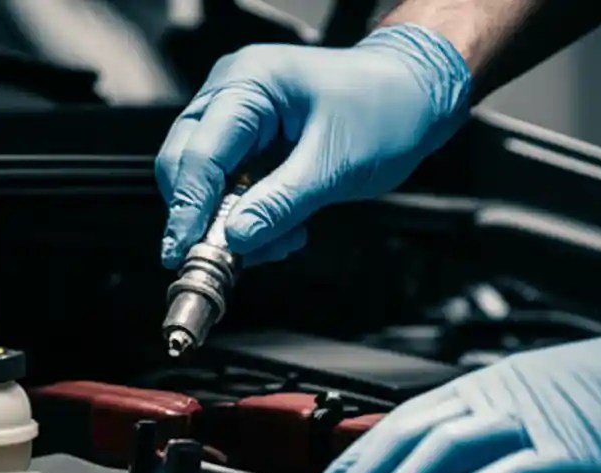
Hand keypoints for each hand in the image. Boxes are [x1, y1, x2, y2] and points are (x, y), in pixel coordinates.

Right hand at [156, 24, 471, 269]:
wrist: (416, 96)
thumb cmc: (386, 108)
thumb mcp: (334, 164)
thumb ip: (280, 203)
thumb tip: (236, 238)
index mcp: (249, 83)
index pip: (200, 153)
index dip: (188, 208)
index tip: (184, 251)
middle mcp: (234, 94)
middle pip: (186, 165)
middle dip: (205, 218)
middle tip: (224, 260)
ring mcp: (239, 117)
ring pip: (205, 182)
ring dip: (232, 223)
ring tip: (277, 242)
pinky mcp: (252, 141)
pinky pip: (231, 186)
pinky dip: (249, 217)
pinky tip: (281, 230)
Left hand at [309, 301, 600, 472]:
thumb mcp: (560, 399)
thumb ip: (509, 425)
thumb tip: (465, 464)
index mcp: (502, 384)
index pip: (408, 418)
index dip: (361, 456)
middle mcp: (511, 396)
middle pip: (411, 435)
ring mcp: (546, 421)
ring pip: (447, 452)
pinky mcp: (585, 451)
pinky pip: (517, 471)